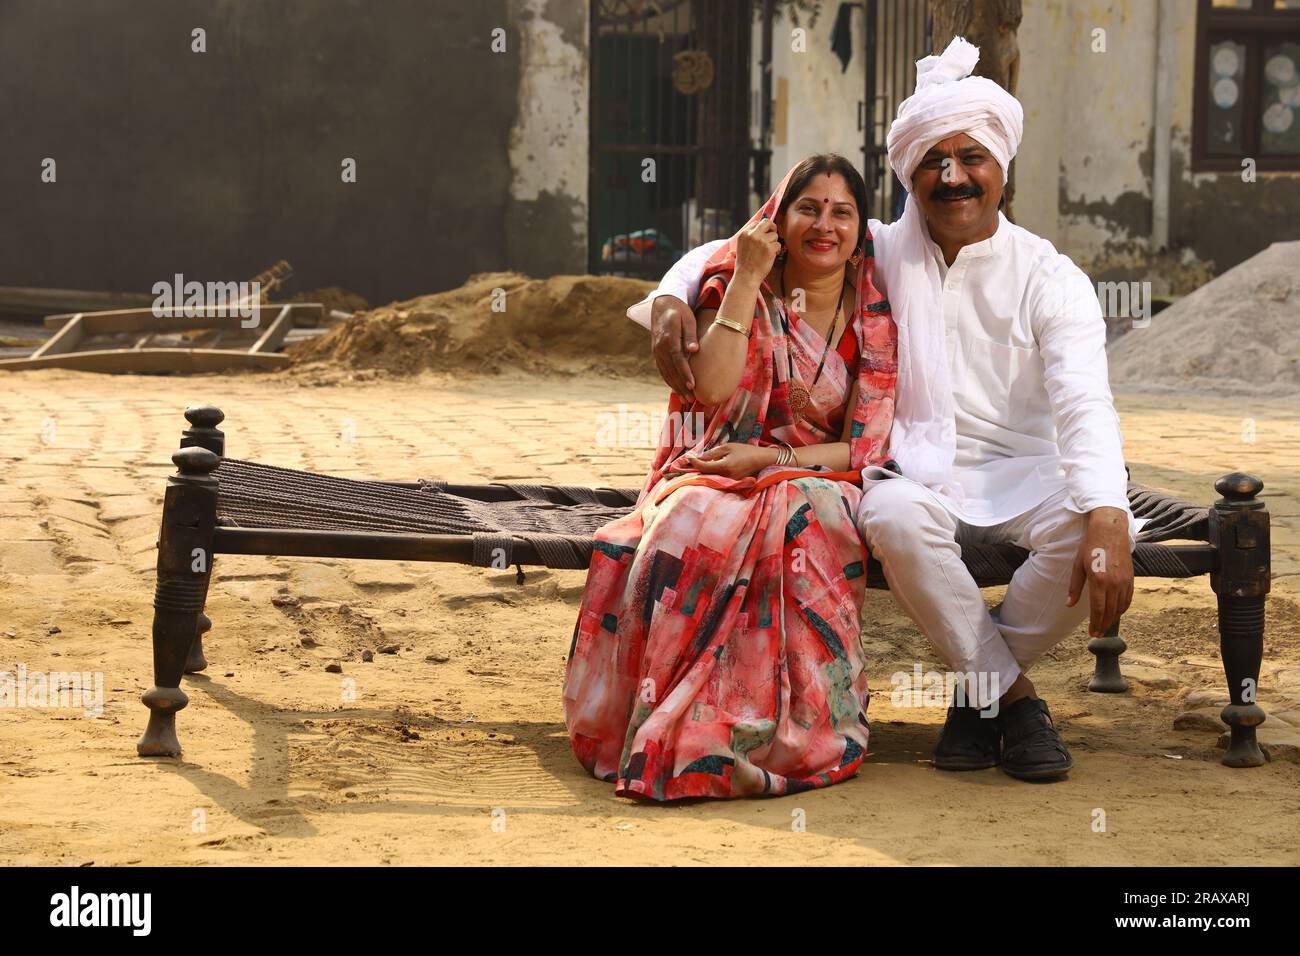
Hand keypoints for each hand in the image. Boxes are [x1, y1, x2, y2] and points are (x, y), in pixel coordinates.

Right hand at [651, 295, 697, 401]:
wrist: (661, 305)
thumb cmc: (679, 311)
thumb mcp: (688, 318)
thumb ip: (690, 334)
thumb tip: (694, 350)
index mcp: (668, 337)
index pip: (677, 359)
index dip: (685, 373)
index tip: (692, 385)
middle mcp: (660, 347)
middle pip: (671, 370)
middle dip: (681, 385)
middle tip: (691, 399)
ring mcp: (656, 351)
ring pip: (665, 372)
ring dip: (675, 387)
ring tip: (685, 399)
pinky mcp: (656, 353)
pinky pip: (662, 370)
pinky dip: (669, 381)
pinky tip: (676, 389)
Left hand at [685, 443, 776, 479]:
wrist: (762, 460)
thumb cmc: (745, 451)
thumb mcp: (728, 447)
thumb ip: (712, 454)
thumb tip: (698, 458)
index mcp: (724, 467)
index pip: (703, 467)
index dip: (694, 462)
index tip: (687, 457)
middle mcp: (726, 477)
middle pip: (705, 474)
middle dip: (697, 467)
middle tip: (689, 460)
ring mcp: (729, 482)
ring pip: (711, 477)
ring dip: (704, 470)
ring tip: (697, 463)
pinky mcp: (732, 484)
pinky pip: (717, 479)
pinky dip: (712, 473)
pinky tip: (710, 467)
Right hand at [734, 216, 780, 280]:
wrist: (746, 276)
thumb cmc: (745, 264)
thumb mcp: (742, 246)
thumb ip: (750, 237)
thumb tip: (762, 229)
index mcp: (744, 234)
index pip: (756, 222)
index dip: (762, 228)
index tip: (765, 234)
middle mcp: (752, 235)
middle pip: (767, 222)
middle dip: (772, 227)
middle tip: (773, 235)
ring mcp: (761, 241)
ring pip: (775, 235)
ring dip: (774, 243)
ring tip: (768, 252)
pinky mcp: (769, 248)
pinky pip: (778, 244)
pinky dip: (777, 251)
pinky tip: (770, 256)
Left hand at [1066, 507, 1134, 636]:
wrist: (1110, 531)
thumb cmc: (1090, 547)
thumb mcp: (1077, 566)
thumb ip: (1074, 587)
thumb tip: (1069, 604)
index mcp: (1099, 581)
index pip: (1098, 609)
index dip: (1095, 623)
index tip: (1092, 633)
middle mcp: (1114, 583)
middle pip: (1110, 612)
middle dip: (1104, 625)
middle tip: (1098, 634)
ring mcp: (1124, 581)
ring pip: (1120, 607)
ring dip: (1113, 619)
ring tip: (1105, 626)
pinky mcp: (1131, 578)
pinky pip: (1128, 599)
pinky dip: (1122, 609)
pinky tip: (1116, 612)